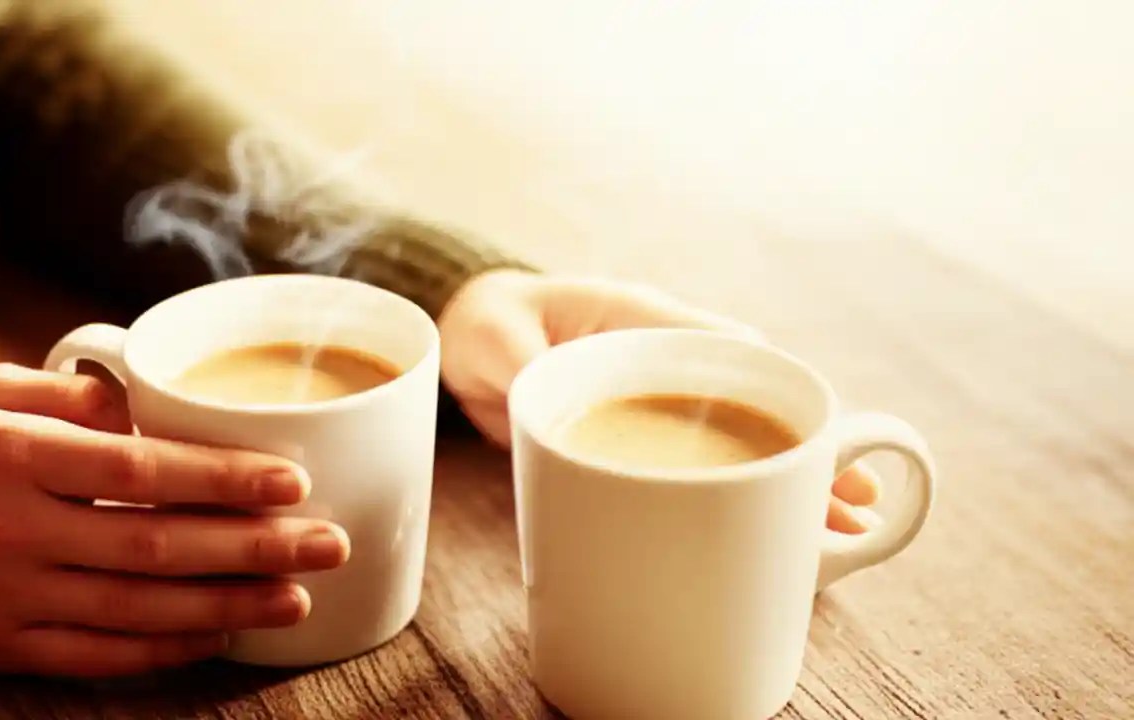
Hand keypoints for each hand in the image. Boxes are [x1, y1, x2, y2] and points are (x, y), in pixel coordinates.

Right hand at [0, 364, 349, 676]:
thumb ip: (68, 398)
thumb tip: (149, 405)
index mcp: (15, 458)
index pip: (140, 471)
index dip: (223, 479)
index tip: (291, 481)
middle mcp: (15, 530)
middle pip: (157, 544)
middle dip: (254, 546)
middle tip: (328, 544)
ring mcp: (7, 596)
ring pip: (137, 607)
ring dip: (226, 604)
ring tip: (297, 598)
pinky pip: (96, 655)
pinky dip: (162, 649)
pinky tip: (219, 635)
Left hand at [438, 270, 880, 533]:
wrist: (470, 344)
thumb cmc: (487, 322)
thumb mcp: (491, 335)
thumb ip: (518, 358)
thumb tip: (541, 385)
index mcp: (644, 319)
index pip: (732, 346)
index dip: (778, 392)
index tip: (818, 436)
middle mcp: (669, 359)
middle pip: (757, 402)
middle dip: (808, 451)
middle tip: (853, 504)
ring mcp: (664, 403)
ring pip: (745, 441)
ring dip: (791, 483)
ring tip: (843, 536)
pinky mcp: (650, 442)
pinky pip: (707, 468)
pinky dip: (745, 500)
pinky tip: (777, 540)